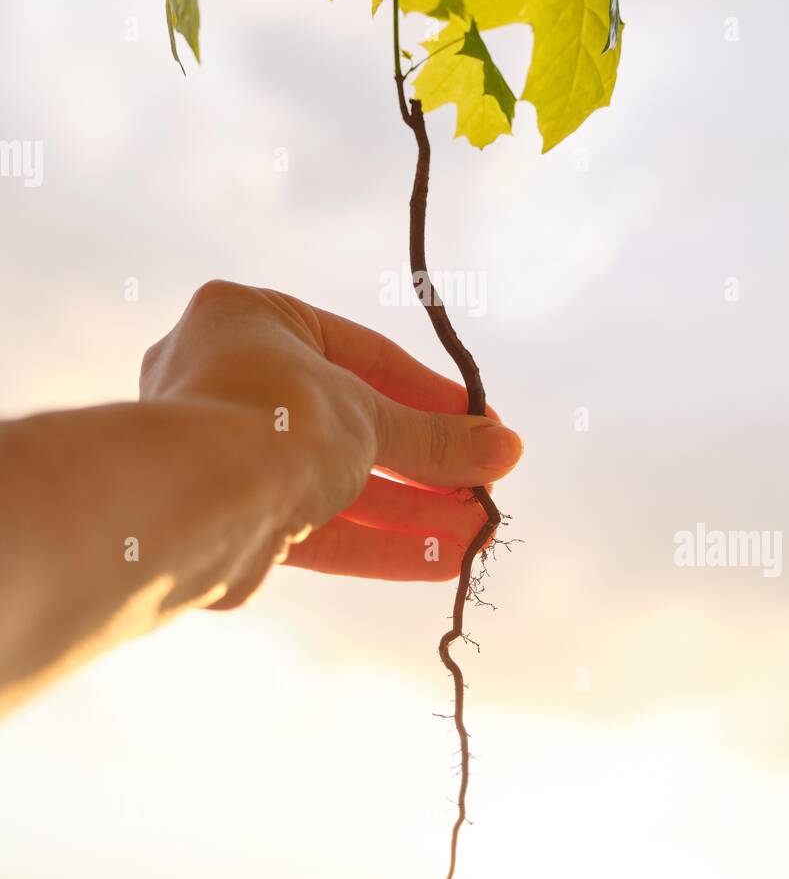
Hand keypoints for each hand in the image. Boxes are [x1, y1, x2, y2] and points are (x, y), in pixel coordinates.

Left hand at [140, 281, 522, 596]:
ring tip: (478, 533)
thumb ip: (437, 437)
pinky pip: (313, 525)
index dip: (431, 395)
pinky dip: (375, 541)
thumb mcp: (371, 417)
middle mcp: (226, 379)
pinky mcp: (227, 520)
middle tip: (485, 484)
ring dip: (410, 510)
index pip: (360, 353)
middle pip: (350, 422)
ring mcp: (223, 451)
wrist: (191, 502)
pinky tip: (440, 560)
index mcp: (248, 318)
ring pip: (335, 481)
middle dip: (425, 462)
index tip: (486, 427)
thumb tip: (506, 448)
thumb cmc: (276, 420)